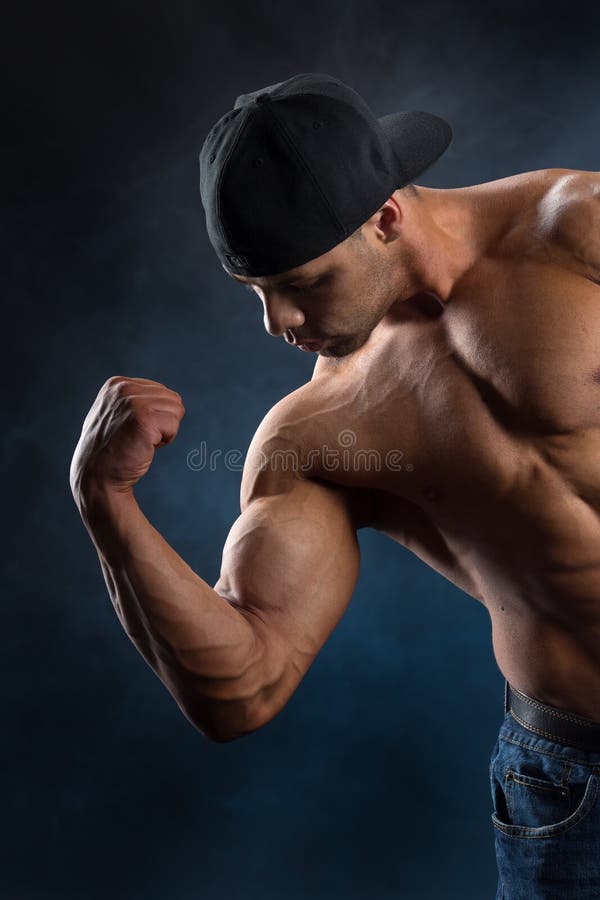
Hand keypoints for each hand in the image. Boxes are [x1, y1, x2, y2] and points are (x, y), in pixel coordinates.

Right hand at [70, 376, 185, 496]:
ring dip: (165, 431)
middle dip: (163, 421)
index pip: (161, 390)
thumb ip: (134, 399)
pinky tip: (144, 447)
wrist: (96, 475)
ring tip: (141, 441)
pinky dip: (165, 440)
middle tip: (138, 437)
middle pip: (172, 398)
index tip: (132, 428)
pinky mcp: (144, 419)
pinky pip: (174, 425)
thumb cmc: (109, 449)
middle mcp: (124, 388)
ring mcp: (133, 402)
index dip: (155, 414)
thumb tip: (168, 397)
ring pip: (176, 410)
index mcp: (116, 384)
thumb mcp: (114, 413)